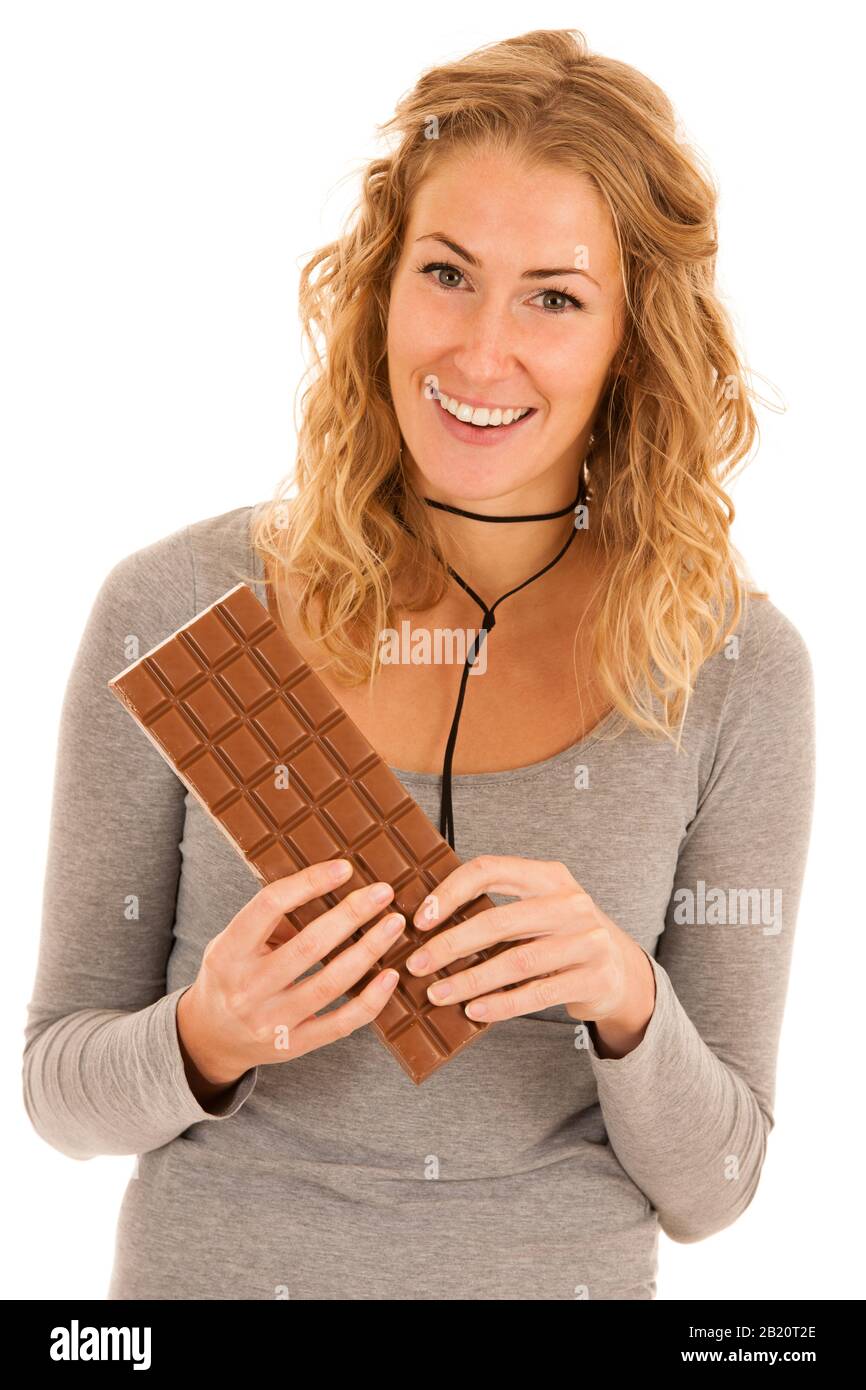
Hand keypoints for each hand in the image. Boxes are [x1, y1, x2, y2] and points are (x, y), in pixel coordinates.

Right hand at [176, 859, 403, 1097]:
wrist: (211, 1038)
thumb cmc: (231, 975)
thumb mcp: (232, 942)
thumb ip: (272, 921)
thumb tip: (329, 889)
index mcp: (228, 952)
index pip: (269, 906)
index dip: (309, 883)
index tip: (344, 869)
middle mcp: (247, 988)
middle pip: (309, 946)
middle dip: (352, 914)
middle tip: (384, 892)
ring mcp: (270, 1021)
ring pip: (330, 983)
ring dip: (369, 950)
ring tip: (393, 924)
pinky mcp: (293, 1046)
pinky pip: (340, 1023)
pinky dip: (371, 999)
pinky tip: (391, 975)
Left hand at [404, 855, 655, 1057]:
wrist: (624, 972)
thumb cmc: (564, 937)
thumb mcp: (541, 908)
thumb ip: (499, 906)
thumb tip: (429, 921)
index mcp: (550, 876)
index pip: (491, 869)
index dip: (451, 891)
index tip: (421, 918)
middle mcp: (572, 902)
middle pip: (499, 921)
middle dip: (450, 944)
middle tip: (417, 964)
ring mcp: (588, 940)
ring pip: (515, 961)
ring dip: (469, 980)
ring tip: (437, 994)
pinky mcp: (595, 977)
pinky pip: (537, 993)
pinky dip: (501, 1004)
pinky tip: (474, 1011)